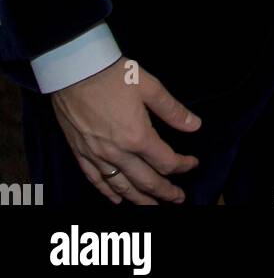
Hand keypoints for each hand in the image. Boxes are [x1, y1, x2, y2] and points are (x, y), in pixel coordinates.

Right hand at [50, 57, 201, 204]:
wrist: (73, 70)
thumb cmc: (113, 75)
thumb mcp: (149, 86)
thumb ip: (172, 110)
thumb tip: (195, 126)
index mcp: (137, 136)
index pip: (166, 162)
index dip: (183, 166)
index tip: (193, 164)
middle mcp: (118, 153)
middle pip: (146, 182)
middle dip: (165, 193)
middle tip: (179, 199)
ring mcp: (97, 156)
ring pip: (122, 187)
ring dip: (140, 200)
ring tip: (154, 206)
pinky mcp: (80, 153)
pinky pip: (96, 181)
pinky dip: (109, 193)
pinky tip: (118, 199)